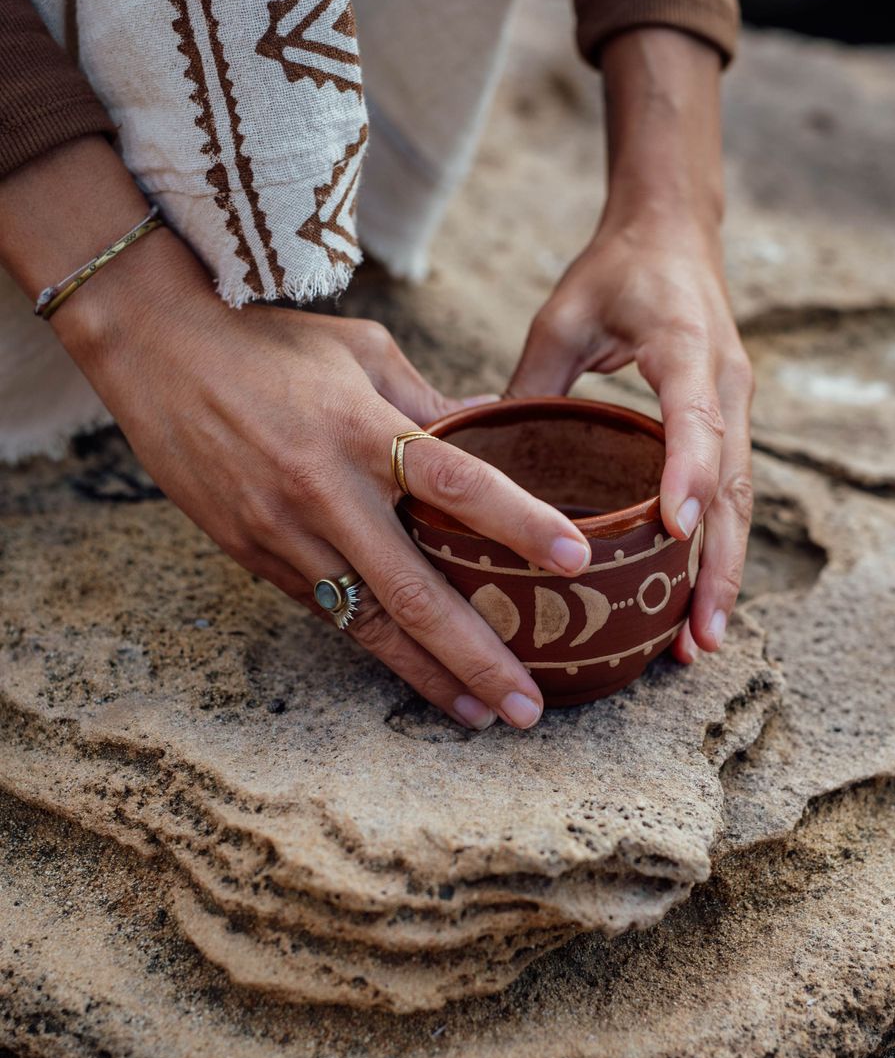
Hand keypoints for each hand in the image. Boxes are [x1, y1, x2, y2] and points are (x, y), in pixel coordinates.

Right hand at [1, 139, 592, 730]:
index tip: (575, 558)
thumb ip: (428, 401)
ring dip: (429, 675)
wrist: (155, 352)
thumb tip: (494, 425)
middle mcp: (325, 493)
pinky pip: (327, 610)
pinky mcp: (253, 556)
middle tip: (528, 706)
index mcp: (361, 429)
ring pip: (368, 622)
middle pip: (414, 589)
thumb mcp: (362, 351)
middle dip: (476, 655)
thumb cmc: (269, 343)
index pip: (456, 480)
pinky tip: (417, 671)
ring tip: (482, 714)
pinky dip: (377, 644)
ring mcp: (284, 534)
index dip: (518, 520)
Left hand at [507, 28, 753, 661]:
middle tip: (696, 635)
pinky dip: (715, 550)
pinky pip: (728, 496)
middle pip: (731, 485)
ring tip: (699, 642)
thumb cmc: (616, 271)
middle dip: (716, 564)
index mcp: (687, 347)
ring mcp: (735, 408)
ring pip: (737, 502)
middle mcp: (725, 384)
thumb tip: (483, 460)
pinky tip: (696, 602)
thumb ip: (532, 380)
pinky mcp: (728, 425)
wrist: (674, 234)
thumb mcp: (563, 314)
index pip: (695, 415)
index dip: (688, 471)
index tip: (676, 527)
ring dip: (722, 573)